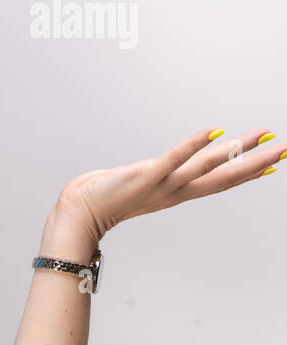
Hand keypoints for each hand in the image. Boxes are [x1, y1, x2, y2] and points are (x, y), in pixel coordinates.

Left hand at [58, 126, 278, 242]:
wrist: (78, 212)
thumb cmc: (104, 196)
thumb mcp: (140, 186)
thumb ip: (156, 178)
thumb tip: (162, 168)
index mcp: (176, 193)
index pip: (220, 182)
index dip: (247, 173)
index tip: (274, 163)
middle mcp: (175, 191)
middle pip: (225, 177)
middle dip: (256, 162)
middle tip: (285, 148)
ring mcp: (162, 184)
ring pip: (208, 167)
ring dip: (237, 151)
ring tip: (262, 136)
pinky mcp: (146, 175)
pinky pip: (173, 158)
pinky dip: (192, 146)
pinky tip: (212, 132)